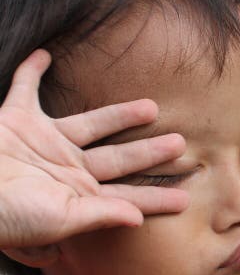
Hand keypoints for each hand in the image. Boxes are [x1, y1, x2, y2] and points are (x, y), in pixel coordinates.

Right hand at [0, 50, 188, 252]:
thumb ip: (99, 215)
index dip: (156, 198)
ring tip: (152, 106)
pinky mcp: (15, 121)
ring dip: (119, 114)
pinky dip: (32, 71)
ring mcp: (43, 142)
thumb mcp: (59, 219)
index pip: (128, 195)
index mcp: (80, 194)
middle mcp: (67, 166)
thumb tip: (138, 219)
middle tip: (181, 143)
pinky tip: (46, 55)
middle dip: (150, 152)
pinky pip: (25, 89)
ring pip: (91, 122)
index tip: (187, 200)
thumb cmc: (9, 216)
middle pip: (119, 157)